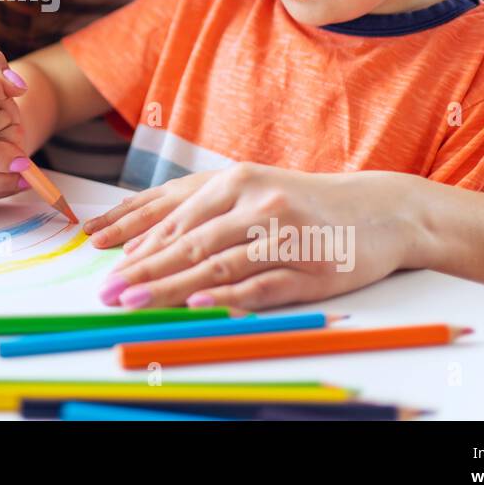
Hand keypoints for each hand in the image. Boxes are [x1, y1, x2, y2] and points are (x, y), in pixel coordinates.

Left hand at [87, 163, 429, 310]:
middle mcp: (255, 200)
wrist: (381, 208)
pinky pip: (262, 282)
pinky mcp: (311, 265)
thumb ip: (203, 215)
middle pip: (188, 241)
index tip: (102, 265)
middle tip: (109, 292)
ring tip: (138, 301)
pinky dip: (229, 295)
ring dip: (173, 285)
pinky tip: (200, 304)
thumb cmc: (304, 204)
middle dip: (143, 269)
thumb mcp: (253, 194)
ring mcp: (283, 233)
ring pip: (218, 262)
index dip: (135, 242)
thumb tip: (143, 247)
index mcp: (234, 181)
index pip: (173, 215)